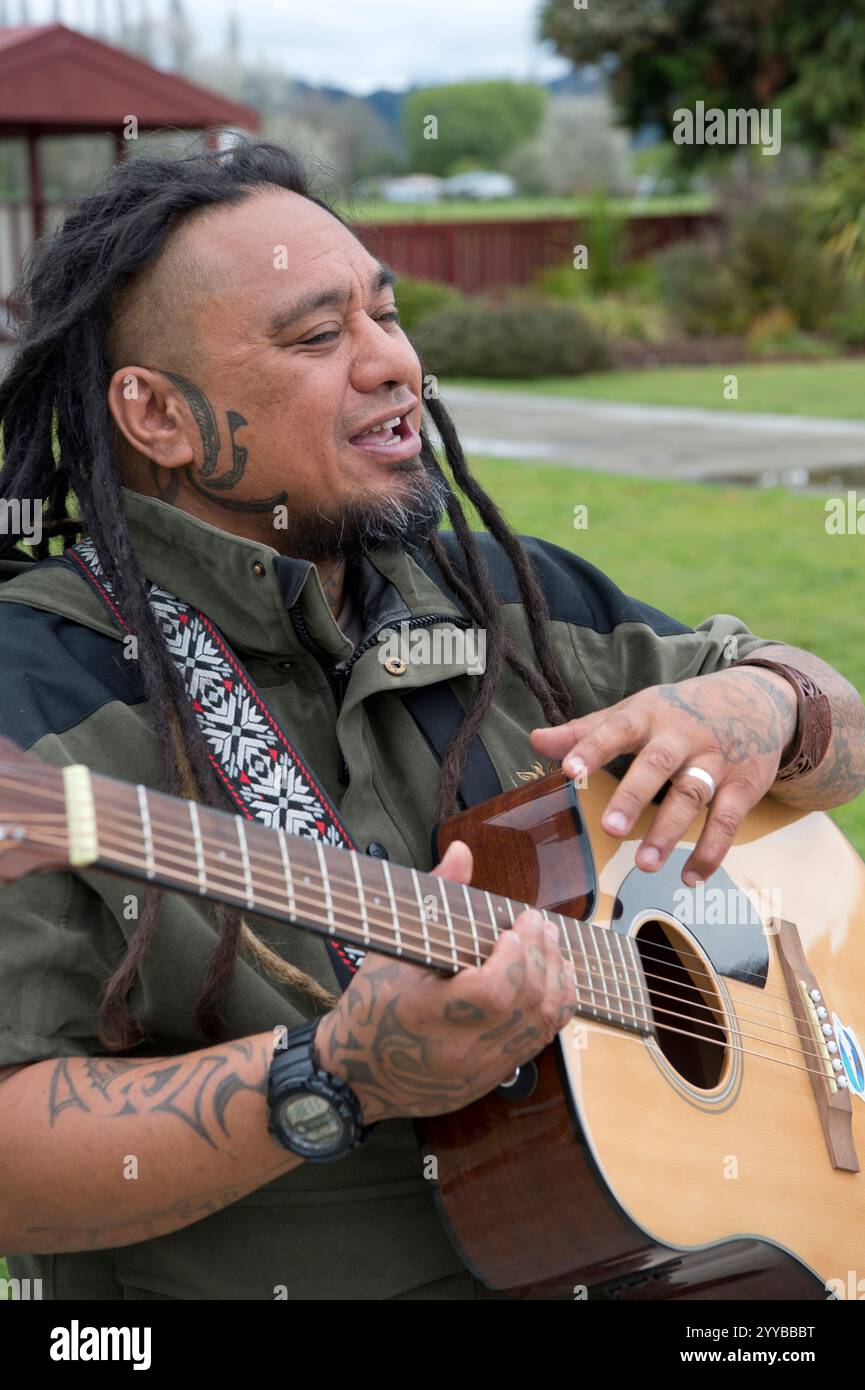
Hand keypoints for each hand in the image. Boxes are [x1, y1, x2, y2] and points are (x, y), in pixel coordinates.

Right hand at [314, 840, 578, 1122]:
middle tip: (539, 924)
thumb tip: (461, 851)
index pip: (491, 992)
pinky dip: (554, 1007)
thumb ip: (432, 897)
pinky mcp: (491, 1079)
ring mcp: (478, 1070)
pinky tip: (556, 980)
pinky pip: (538, 1043)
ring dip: (555, 979)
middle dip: (540, 956)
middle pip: (524, 1004)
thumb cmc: (369, 1005)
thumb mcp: (390, 949)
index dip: (514, 957)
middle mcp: (457, 1050)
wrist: (356, 1076)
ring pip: (540, 1025)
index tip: (514, 927)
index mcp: (424, 1017)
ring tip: (551, 945)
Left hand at [530, 667, 797, 885]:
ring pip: (692, 795)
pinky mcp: (743, 785)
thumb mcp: (636, 711)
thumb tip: (535, 739)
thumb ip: (586, 730)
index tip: (568, 769)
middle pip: (658, 764)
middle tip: (609, 828)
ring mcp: (715, 761)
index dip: (593, 747)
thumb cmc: (681, 710)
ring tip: (645, 864)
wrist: (757, 701)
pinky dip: (711, 850)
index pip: (618, 728)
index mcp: (650, 715)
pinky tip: (691, 876)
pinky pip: (727, 821)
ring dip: (669, 831)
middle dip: (633, 796)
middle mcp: (683, 736)